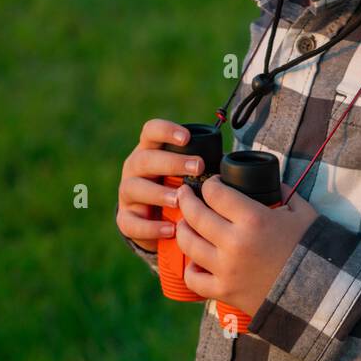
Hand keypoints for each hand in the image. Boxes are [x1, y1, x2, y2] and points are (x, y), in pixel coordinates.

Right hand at [116, 118, 207, 250]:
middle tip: (197, 167)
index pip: (151, 131)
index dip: (166, 131)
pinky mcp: (126, 218)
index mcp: (150, 150)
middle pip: (145, 159)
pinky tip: (170, 229)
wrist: (157, 218)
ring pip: (135, 188)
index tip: (187, 138)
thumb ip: (203, 164)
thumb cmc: (180, 186)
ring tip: (179, 199)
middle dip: (171, 162)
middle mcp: (135, 168)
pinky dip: (151, 227)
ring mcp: (127, 193)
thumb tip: (234, 163)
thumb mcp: (188, 171)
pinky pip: (132, 222)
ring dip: (158, 193)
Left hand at [174, 176, 320, 316]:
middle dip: (185, 199)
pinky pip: (194, 279)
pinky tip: (194, 260)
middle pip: (195, 215)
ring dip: (182, 229)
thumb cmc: (312, 248)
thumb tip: (269, 182)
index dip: (209, 184)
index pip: (216, 193)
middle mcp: (234, 242)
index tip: (211, 183)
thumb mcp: (302, 211)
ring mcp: (226, 269)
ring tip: (183, 223)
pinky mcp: (224, 292)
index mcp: (253, 219)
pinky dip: (190, 268)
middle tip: (184, 193)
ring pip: (188, 244)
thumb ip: (283, 192)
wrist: (320, 292)